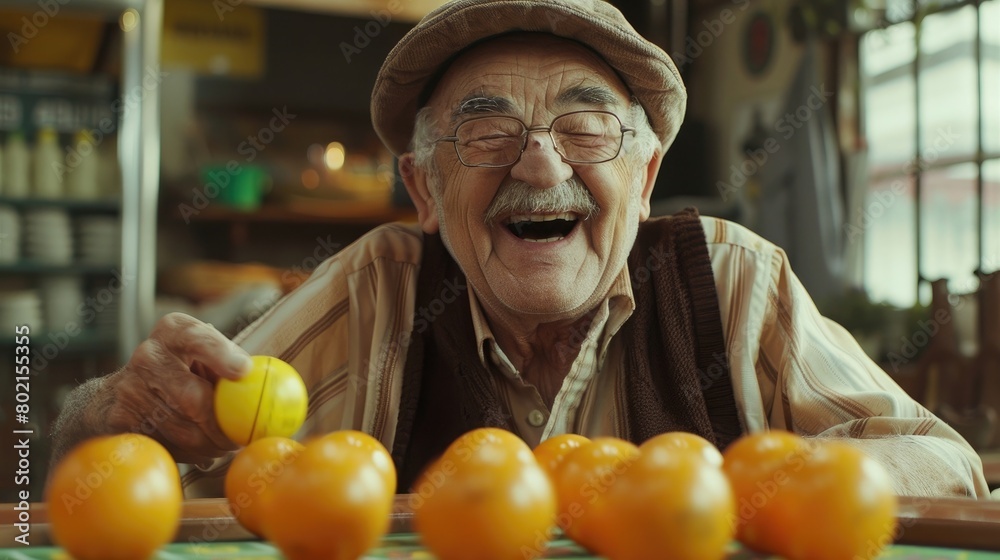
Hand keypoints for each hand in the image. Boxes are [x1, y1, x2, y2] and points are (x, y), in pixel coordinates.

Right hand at [104, 312, 253, 463]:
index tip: (242, 372)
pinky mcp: (117, 419)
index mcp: (174, 331)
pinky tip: (196, 451)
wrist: (117, 396)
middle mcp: (148, 354)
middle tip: (241, 440)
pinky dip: (187, 454)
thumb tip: (267, 385)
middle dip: (222, 426)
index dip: (221, 353)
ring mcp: (127, 387)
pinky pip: (164, 445)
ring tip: (221, 446)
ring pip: (181, 429)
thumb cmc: (182, 372)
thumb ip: (232, 365)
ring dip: (208, 446)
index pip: (198, 337)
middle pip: (192, 397)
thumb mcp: (203, 357)